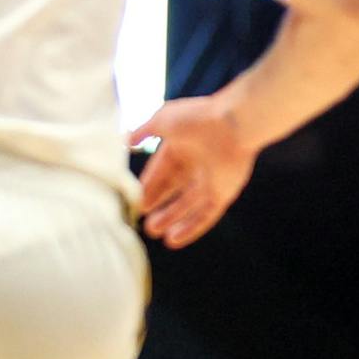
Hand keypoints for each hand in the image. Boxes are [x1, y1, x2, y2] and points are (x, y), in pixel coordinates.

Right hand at [131, 97, 257, 247]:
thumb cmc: (196, 119)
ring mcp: (210, 181)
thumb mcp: (161, 120)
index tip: (135, 202)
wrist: (233, 124)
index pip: (160, 172)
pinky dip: (191, 228)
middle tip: (143, 222)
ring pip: (188, 206)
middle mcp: (195, 165)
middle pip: (173, 191)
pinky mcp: (224, 194)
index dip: (148, 187)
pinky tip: (174, 239)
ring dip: (172, 219)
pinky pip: (206, 215)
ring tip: (155, 232)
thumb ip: (143, 131)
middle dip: (160, 206)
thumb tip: (125, 141)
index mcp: (180, 147)